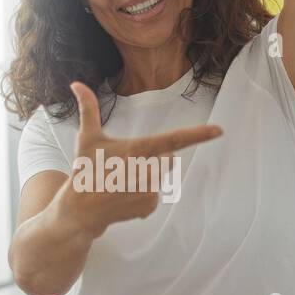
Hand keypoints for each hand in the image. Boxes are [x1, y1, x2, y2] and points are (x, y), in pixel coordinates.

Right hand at [56, 81, 221, 236]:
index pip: (173, 139)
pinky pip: (157, 195)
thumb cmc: (85, 170)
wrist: (80, 211)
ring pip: (162, 176)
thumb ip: (88, 109)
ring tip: (123, 182)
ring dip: (148, 177)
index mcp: (136, 150)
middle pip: (168, 158)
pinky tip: (125, 196)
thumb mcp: (86, 139)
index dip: (198, 134)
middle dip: (154, 158)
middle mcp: (146, 171)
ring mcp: (149, 191)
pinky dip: (144, 195)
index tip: (219, 130)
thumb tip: (76, 83)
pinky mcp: (149, 207)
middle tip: (127, 164)